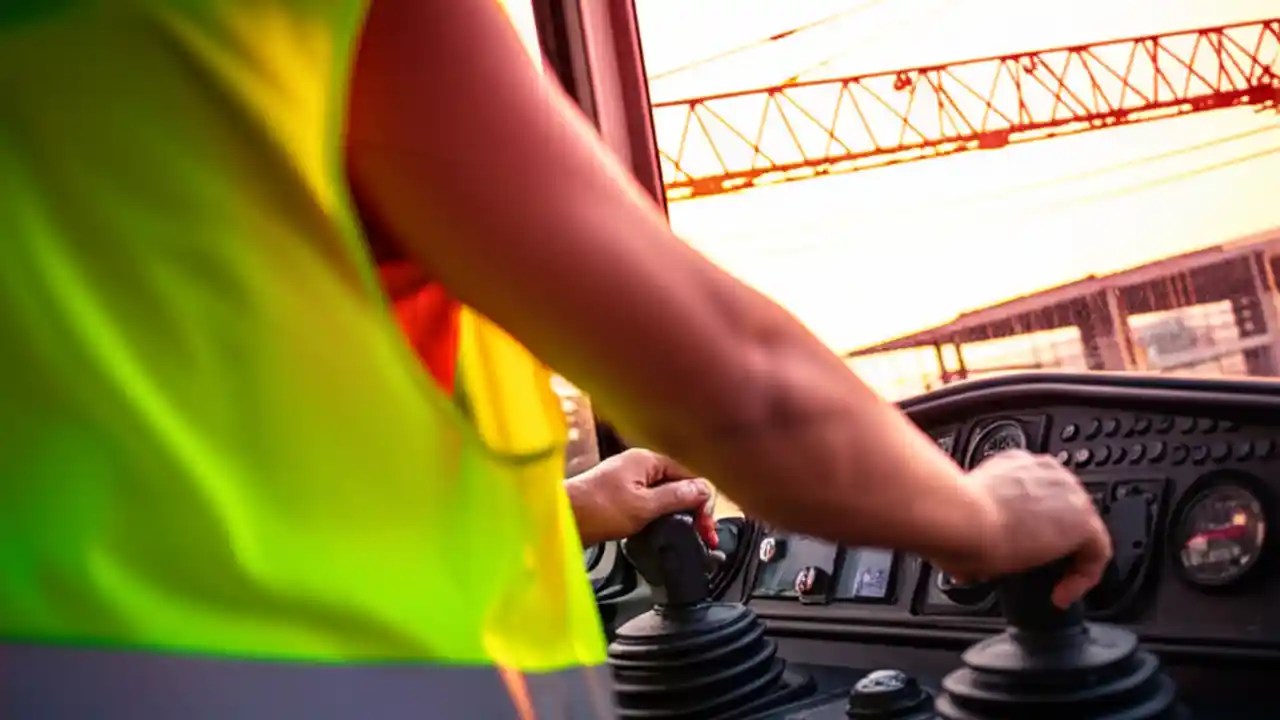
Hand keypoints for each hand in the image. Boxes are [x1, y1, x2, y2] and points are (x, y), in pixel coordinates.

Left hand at [566, 449, 716, 547]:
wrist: (561, 520)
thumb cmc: (598, 510)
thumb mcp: (643, 506)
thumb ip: (676, 496)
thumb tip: (704, 489)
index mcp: (647, 459)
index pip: (690, 472)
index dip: (702, 500)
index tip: (706, 528)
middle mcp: (640, 464)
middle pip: (680, 482)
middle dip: (694, 508)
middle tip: (703, 537)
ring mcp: (630, 479)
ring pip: (666, 493)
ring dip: (679, 513)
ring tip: (690, 535)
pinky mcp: (621, 495)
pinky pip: (651, 501)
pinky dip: (662, 515)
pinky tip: (666, 529)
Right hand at [931, 450, 1111, 608]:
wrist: (963, 519)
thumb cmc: (952, 518)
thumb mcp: (966, 518)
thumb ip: (977, 530)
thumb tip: (968, 567)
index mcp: (1014, 464)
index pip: (1038, 493)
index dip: (1032, 525)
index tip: (1020, 546)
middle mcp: (1044, 470)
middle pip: (1064, 509)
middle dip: (1053, 541)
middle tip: (1038, 568)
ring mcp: (1067, 492)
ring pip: (1081, 529)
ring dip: (1068, 558)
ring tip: (1053, 584)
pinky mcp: (1083, 520)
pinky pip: (1096, 553)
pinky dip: (1082, 577)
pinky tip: (1061, 594)